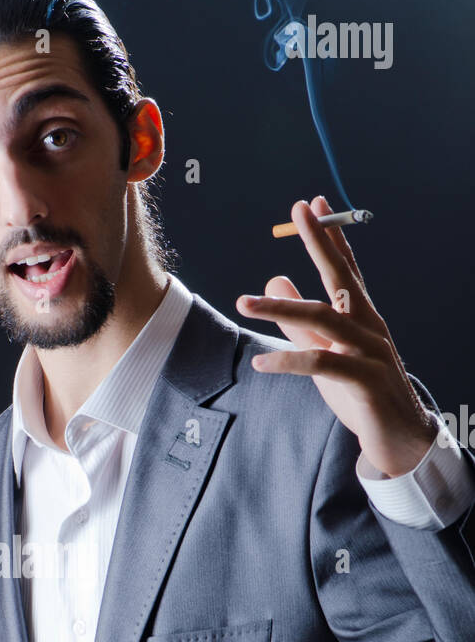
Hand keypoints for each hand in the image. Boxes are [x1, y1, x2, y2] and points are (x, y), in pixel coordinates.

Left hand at [235, 196, 436, 476]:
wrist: (398, 438)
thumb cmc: (361, 393)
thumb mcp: (325, 353)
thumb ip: (298, 322)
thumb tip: (273, 282)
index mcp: (361, 317)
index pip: (345, 269)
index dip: (329, 237)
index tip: (314, 203)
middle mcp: (368, 327)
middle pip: (339, 279)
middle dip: (319, 243)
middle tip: (298, 213)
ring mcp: (369, 352)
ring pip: (323, 320)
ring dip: (281, 310)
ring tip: (243, 304)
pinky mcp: (364, 381)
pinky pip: (322, 364)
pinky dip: (290, 361)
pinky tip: (261, 362)